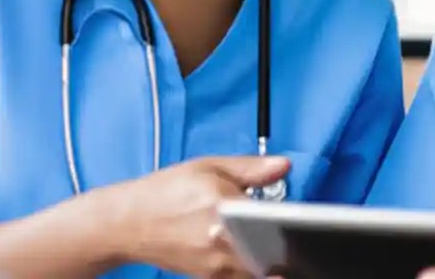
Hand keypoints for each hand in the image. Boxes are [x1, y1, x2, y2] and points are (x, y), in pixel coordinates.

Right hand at [99, 155, 289, 277]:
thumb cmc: (164, 192)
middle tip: (286, 226)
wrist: (128, 223)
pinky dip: (254, 266)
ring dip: (270, 254)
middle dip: (284, 237)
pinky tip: (249, 249)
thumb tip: (283, 166)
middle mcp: (221, 240)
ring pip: (262, 267)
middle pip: (274, 248)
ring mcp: (217, 264)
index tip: (305, 216)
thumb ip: (251, 168)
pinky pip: (246, 277)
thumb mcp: (208, 167)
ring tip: (268, 237)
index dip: (294, 218)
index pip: (274, 218)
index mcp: (223, 206)